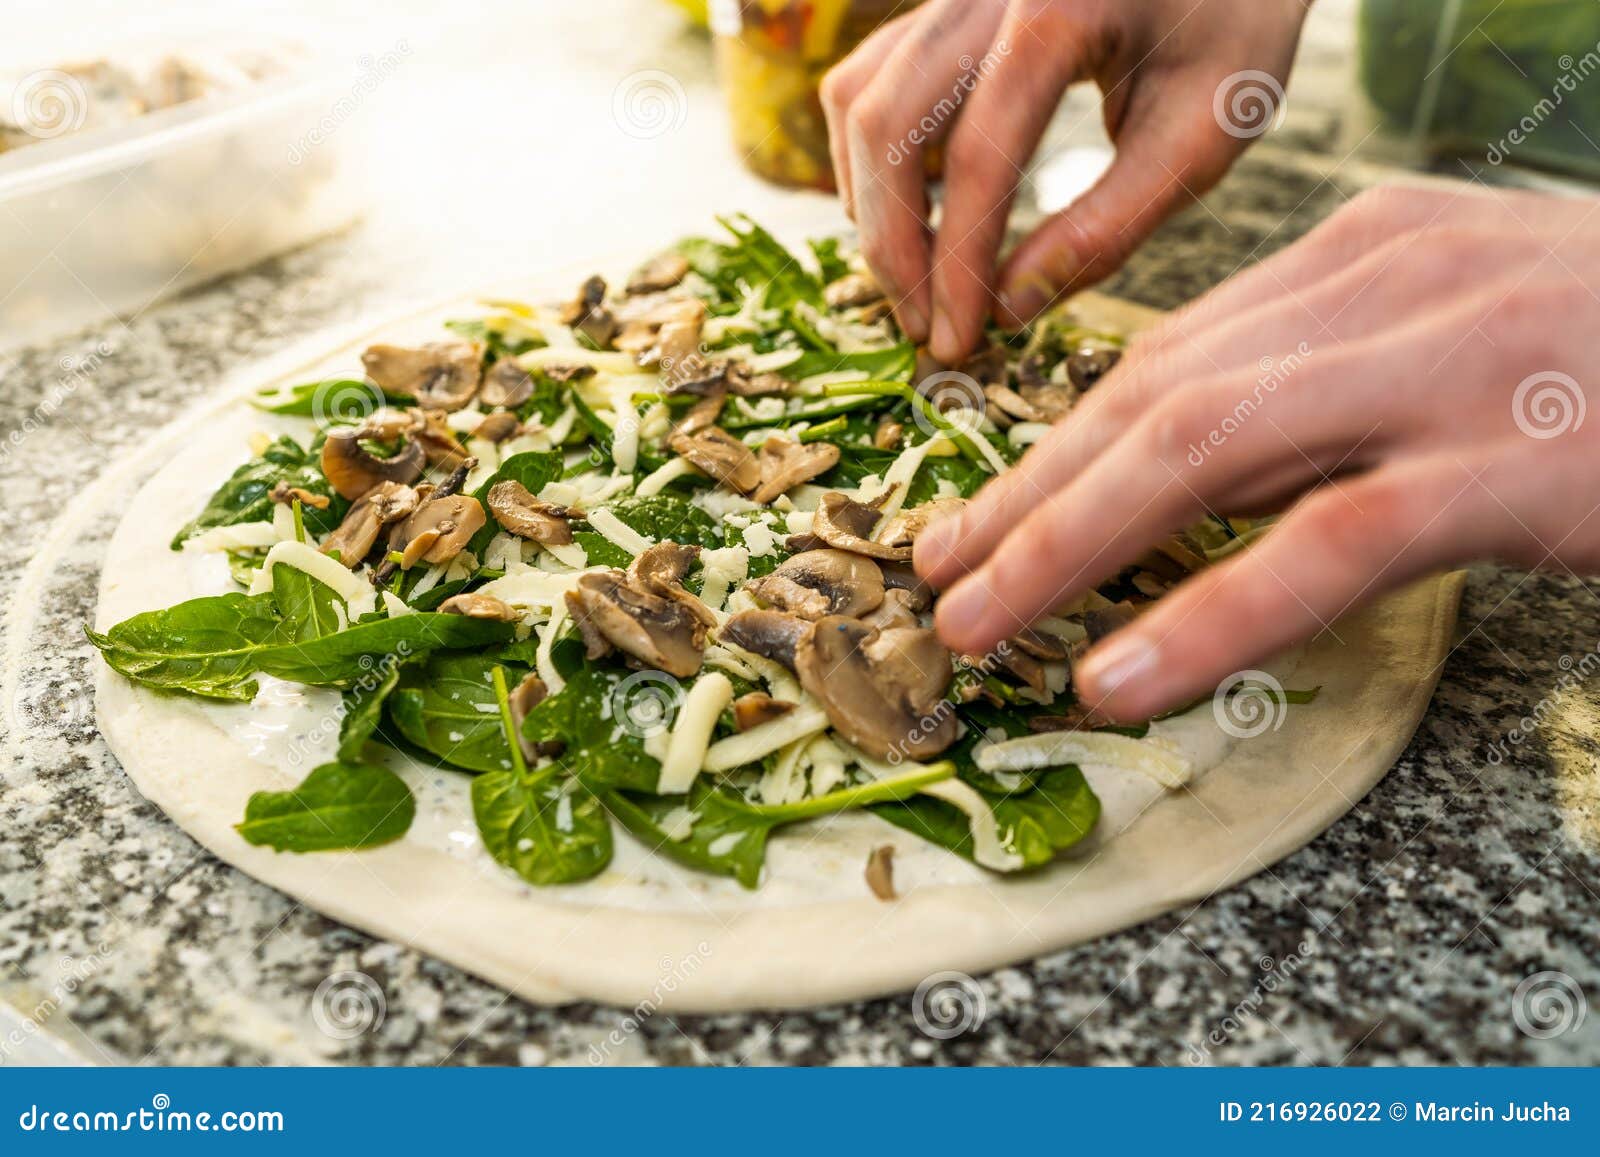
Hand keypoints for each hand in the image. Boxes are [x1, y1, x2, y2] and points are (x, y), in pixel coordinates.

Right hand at [820, 0, 1305, 362]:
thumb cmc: (1232, 26)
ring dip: (869, 204)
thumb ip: (1110, 224)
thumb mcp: (1204, 132)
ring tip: (918, 282)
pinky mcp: (937, 1)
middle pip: (886, 124)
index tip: (960, 340)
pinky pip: (866, 79)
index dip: (956, 264)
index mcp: (1059, 7)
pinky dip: (871, 158)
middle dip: (892, 245)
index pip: (976, 156)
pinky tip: (911, 217)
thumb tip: (1010, 310)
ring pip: (856, 100)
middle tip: (925, 327)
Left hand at [913, 185, 1599, 719]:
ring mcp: (1444, 372)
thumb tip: (1196, 460)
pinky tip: (1122, 675)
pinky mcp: (1510, 466)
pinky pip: (1329, 544)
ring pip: (1204, 453)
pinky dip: (1212, 614)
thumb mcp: (1456, 333)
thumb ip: (1331, 379)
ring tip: (978, 626)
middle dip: (1029, 493)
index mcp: (1360, 254)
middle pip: (1153, 399)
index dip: (1054, 442)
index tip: (979, 508)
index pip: (1166, 356)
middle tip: (938, 573)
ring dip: (1069, 545)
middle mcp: (1382, 290)